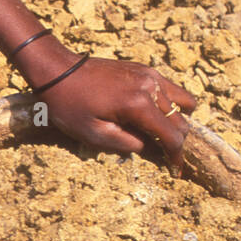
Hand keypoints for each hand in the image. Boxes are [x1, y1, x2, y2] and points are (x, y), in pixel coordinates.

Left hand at [28, 51, 197, 168]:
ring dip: (177, 120)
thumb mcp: (95, 135)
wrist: (58, 71)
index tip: (177, 171)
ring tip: (162, 135)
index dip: (176, 156)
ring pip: (183, 101)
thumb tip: (151, 148)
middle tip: (167, 157)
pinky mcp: (144, 69)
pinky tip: (152, 116)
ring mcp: (149, 74)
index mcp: (139, 105)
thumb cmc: (70, 106)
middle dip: (177, 141)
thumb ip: (128, 144)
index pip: (172, 136)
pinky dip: (169, 104)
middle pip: (180, 120)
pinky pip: (169, 88)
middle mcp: (151, 86)